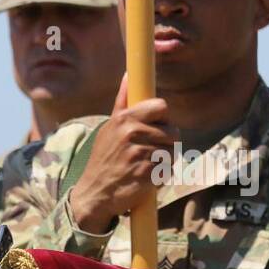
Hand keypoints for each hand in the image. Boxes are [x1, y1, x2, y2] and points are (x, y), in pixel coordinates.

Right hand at [68, 75, 175, 233]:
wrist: (96, 193)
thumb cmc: (104, 158)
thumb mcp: (109, 127)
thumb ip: (123, 101)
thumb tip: (128, 74)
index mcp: (125, 119)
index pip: (161, 106)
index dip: (162, 117)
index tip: (156, 126)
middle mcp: (133, 134)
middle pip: (172, 131)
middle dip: (165, 142)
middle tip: (148, 151)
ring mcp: (141, 154)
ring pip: (173, 151)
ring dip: (164, 160)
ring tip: (145, 164)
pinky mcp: (149, 174)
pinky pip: (169, 169)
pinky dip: (162, 175)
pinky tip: (146, 176)